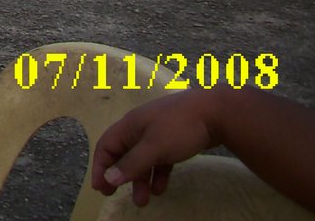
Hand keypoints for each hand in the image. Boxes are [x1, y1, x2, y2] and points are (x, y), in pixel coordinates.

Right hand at [92, 91, 216, 205]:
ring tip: (142, 202)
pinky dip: (157, 174)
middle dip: (118, 175)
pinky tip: (160, 189)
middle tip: (112, 195)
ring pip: (142, 159)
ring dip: (140, 179)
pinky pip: (159, 160)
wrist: (215, 112)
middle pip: (122, 154)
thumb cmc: (179, 128)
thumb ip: (131, 164)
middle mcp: (139, 129)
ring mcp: (157, 134)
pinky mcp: (173, 140)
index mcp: (129, 126)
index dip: (100, 167)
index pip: (106, 146)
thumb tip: (108, 178)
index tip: (99, 188)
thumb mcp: (153, 148)